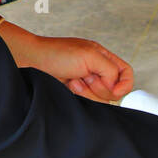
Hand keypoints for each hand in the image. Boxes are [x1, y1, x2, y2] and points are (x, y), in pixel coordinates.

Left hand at [0, 24, 133, 102]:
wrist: (31, 61)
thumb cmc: (57, 53)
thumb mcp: (90, 55)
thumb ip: (110, 70)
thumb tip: (116, 87)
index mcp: (104, 58)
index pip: (126, 74)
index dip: (125, 85)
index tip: (115, 90)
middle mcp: (97, 71)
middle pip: (114, 90)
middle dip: (100, 86)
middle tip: (85, 76)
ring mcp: (87, 84)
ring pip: (101, 99)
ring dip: (87, 91)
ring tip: (73, 80)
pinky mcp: (77, 95)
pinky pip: (88, 103)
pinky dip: (80, 96)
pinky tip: (69, 85)